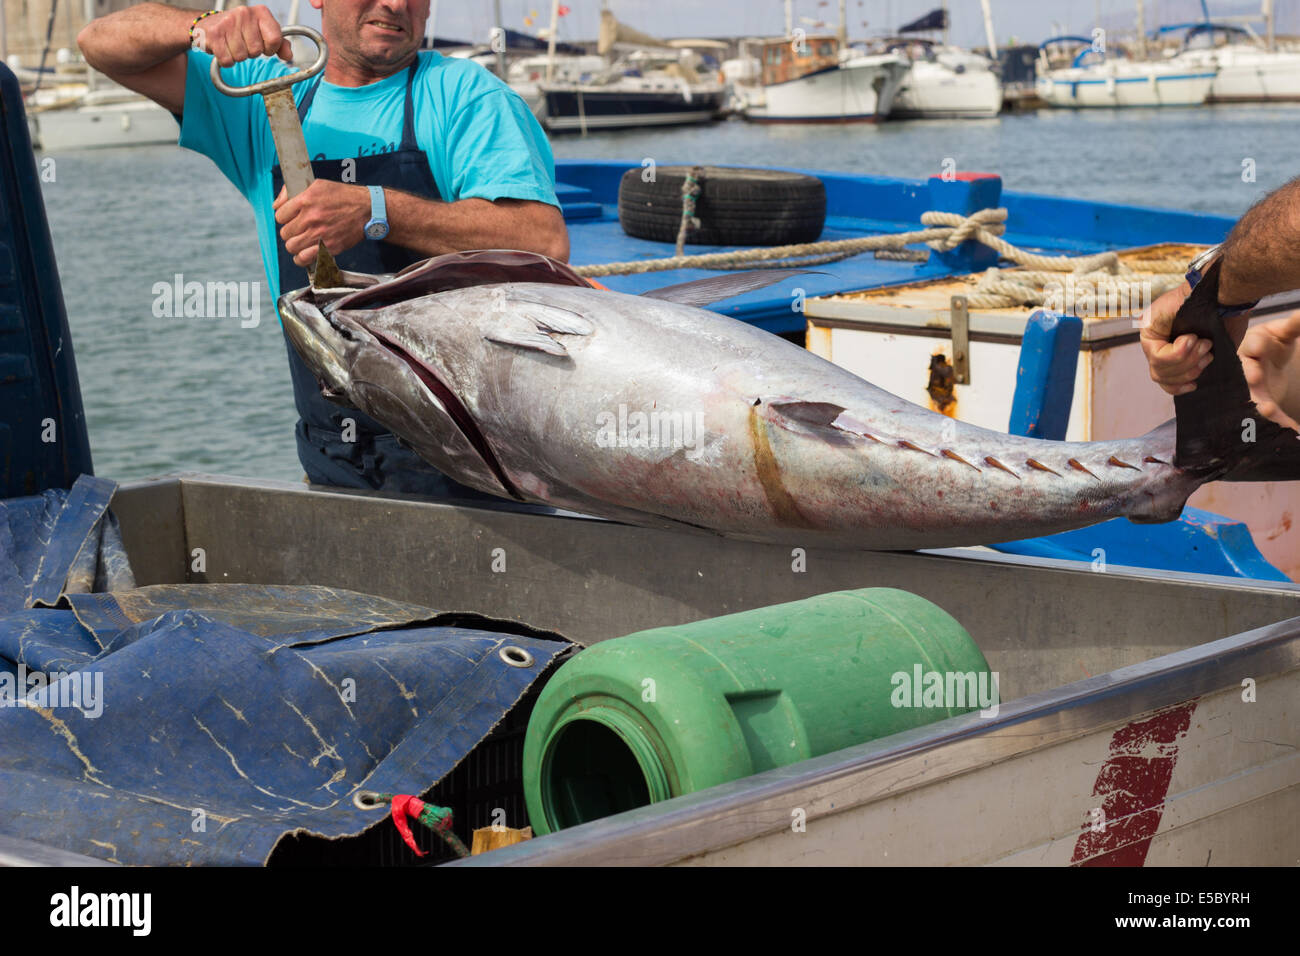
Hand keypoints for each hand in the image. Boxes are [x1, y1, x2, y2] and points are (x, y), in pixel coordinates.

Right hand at [193, 5, 290, 66]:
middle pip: (257, 51)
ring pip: (241, 57)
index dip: (270, 48)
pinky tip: (223, 48)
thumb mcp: (262, 31)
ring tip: (231, 44)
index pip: (275, 39)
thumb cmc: (239, 29)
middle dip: (250, 52)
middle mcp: (244, 13)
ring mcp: (228, 22)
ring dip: (237, 56)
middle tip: (242, 43)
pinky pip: (227, 60)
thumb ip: (279, 43)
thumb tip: (288, 55)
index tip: (263, 46)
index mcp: (261, 12)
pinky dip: (226, 60)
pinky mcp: (214, 34)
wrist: (208, 24)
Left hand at [274, 180, 370, 266]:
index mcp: (306, 200)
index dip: (284, 217)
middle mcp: (311, 217)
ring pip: (291, 247)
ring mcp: (319, 234)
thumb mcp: (317, 184)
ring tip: (301, 241)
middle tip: (298, 229)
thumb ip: (292, 192)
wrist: (367, 210)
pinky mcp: (328, 247)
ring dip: (294, 245)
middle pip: (285, 233)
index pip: (280, 215)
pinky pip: (304, 259)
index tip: (291, 218)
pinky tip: (304, 253)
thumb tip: (276, 204)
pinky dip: (301, 258)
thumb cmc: (343, 196)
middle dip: (290, 231)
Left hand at [1139, 280, 1249, 395]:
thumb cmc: (1226, 318)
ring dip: (1186, 360)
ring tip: (1203, 343)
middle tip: (1207, 353)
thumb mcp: (1215, 350)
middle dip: (1189, 370)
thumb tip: (1189, 384)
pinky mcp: (1146, 327)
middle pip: (1161, 377)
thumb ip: (1199, 366)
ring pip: (1158, 369)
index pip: (1165, 380)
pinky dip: (1178, 352)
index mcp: (1173, 350)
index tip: (1196, 382)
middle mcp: (1159, 343)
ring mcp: (1150, 335)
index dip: (1180, 386)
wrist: (1226, 293)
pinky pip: (1156, 356)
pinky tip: (1190, 338)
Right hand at [1240, 313, 1299, 431]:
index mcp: (1253, 345)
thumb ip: (1294, 325)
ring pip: (1255, 396)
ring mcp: (1252, 386)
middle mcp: (1247, 367)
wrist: (1266, 360)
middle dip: (1251, 376)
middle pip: (1248, 372)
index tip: (1259, 347)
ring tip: (1269, 410)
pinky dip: (1279, 419)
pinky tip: (1291, 427)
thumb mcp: (1284, 332)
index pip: (1253, 344)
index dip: (1256, 346)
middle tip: (1255, 377)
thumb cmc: (1273, 343)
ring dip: (1262, 403)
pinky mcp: (1260, 401)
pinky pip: (1268, 411)